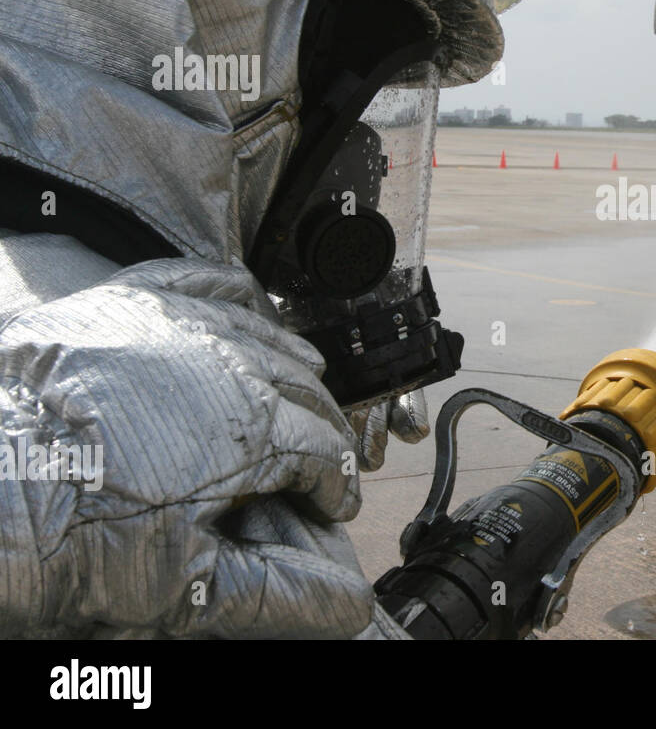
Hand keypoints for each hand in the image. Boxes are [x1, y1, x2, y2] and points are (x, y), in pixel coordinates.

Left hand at [0, 258, 376, 637]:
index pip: (324, 453)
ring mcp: (176, 326)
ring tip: (305, 386)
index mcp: (251, 430)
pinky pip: (200, 280)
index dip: (337, 485)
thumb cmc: (68, 537)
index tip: (333, 506)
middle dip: (324, 429)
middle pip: (305, 391)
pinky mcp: (126, 304)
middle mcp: (228, 364)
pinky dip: (233, 294)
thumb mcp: (182, 582)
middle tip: (321, 461)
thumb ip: (278, 593)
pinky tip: (248, 309)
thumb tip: (350, 610)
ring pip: (263, 333)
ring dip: (292, 364)